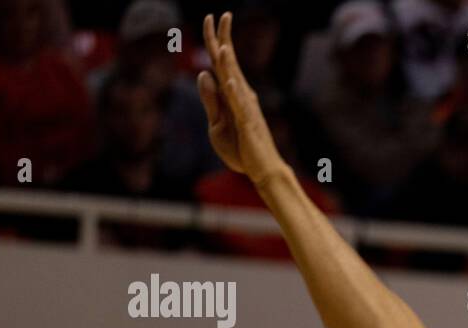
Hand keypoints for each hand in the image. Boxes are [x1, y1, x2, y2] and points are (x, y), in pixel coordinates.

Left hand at [196, 13, 286, 184]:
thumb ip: (210, 100)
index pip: (222, 63)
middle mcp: (242, 97)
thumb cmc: (243, 149)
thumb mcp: (217, 124)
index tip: (212, 18)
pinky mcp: (248, 126)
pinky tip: (229, 81)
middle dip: (224, 40)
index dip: (217, 40)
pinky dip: (235, 94)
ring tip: (223, 45)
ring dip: (229, 64)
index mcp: (233, 95)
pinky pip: (241, 108)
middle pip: (229, 64)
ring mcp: (246, 110)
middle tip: (221, 14)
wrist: (263, 171)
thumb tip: (204, 73)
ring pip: (235, 82)